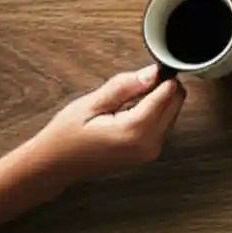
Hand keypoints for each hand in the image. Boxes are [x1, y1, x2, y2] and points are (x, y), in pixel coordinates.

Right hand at [28, 65, 185, 183]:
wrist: (56, 165)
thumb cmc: (67, 135)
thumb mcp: (91, 104)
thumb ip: (124, 87)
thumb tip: (152, 72)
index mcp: (135, 131)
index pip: (167, 96)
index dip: (164, 78)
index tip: (156, 68)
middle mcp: (148, 144)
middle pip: (175, 105)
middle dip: (162, 89)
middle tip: (136, 84)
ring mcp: (150, 152)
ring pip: (171, 114)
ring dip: (158, 102)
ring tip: (125, 102)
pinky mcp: (148, 154)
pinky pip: (162, 126)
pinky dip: (153, 114)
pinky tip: (128, 114)